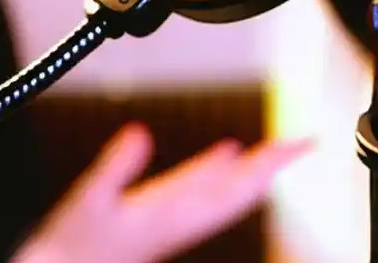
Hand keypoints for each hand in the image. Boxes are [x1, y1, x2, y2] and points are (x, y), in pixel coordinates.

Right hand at [12, 123, 310, 262]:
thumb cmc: (73, 244)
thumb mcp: (89, 200)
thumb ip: (115, 167)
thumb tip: (139, 133)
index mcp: (175, 213)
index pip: (236, 187)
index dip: (269, 165)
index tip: (299, 146)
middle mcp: (181, 217)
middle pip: (241, 191)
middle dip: (272, 165)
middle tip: (304, 142)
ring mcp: (173, 217)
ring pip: (225, 192)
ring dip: (252, 167)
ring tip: (275, 145)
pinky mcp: (160, 216)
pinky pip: (202, 190)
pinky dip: (219, 169)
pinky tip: (225, 152)